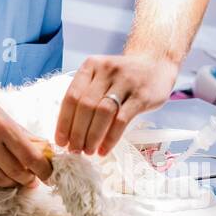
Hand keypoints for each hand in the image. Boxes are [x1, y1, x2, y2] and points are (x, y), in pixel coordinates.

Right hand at [0, 77, 52, 186]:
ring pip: (0, 181)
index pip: (32, 157)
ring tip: (13, 175)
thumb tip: (39, 146)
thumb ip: (17, 131)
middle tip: (32, 176)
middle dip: (28, 178)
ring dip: (10, 181)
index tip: (49, 173)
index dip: (44, 169)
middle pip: (18, 173)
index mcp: (0, 126)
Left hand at [56, 53, 178, 156]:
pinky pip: (122, 120)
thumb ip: (85, 94)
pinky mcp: (141, 96)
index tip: (60, 140)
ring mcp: (125, 82)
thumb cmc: (122, 76)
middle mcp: (106, 71)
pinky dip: (110, 138)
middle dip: (77, 132)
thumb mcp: (101, 76)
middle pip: (85, 106)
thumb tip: (67, 128)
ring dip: (92, 136)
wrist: (155, 64)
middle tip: (75, 149)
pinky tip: (104, 149)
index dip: (64, 121)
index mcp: (91, 66)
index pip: (71, 96)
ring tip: (88, 151)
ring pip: (103, 113)